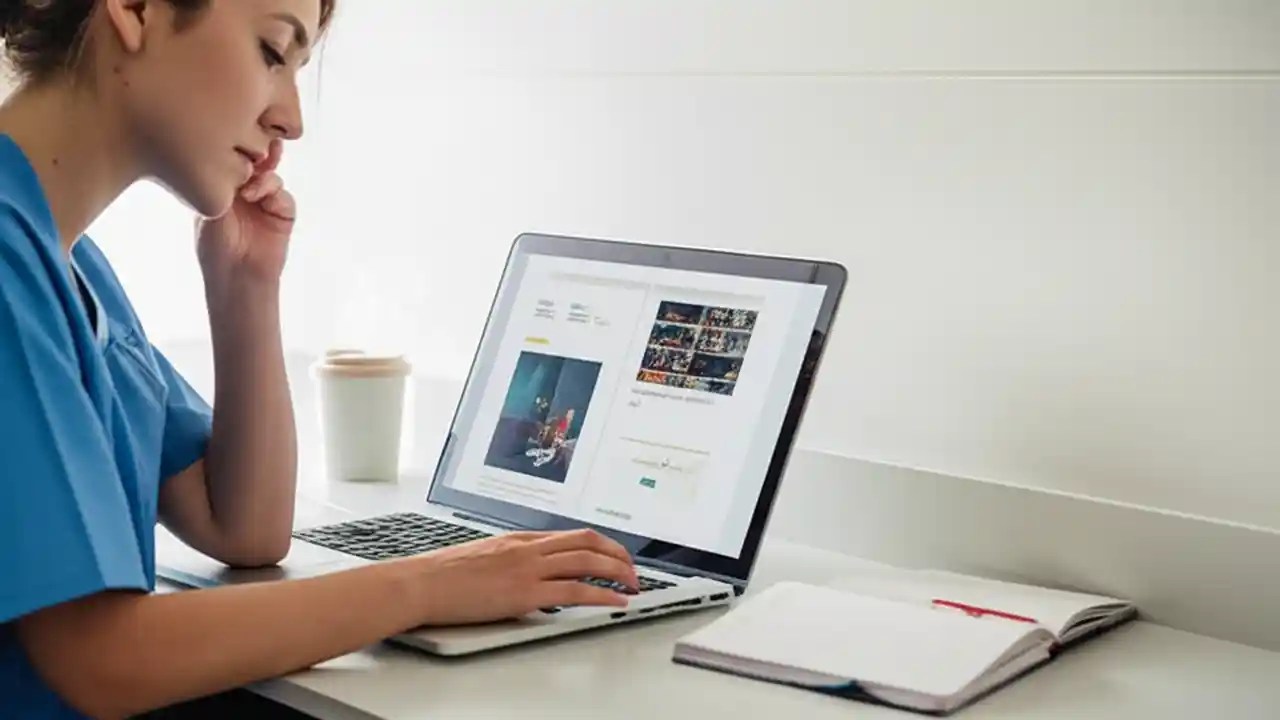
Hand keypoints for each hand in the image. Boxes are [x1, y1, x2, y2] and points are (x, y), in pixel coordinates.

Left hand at [196, 139, 295, 283]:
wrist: (237, 276)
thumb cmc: (215, 248)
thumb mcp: (209, 211)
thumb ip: (221, 186)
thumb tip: (233, 162)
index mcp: (224, 188)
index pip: (232, 161)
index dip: (236, 150)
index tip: (234, 143)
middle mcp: (245, 192)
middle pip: (256, 163)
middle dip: (259, 154)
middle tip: (258, 150)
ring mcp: (265, 202)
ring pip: (271, 176)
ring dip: (264, 177)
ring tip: (252, 188)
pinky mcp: (282, 214)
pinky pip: (284, 196)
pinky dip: (276, 194)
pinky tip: (263, 201)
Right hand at [408, 529, 639, 625]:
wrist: (422, 583)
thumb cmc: (444, 574)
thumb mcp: (485, 555)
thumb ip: (511, 560)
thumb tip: (528, 572)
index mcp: (519, 539)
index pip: (571, 535)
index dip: (600, 544)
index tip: (613, 555)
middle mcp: (528, 548)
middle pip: (587, 542)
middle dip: (617, 554)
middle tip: (632, 569)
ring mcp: (528, 569)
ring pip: (587, 561)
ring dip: (617, 572)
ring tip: (633, 584)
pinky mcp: (525, 593)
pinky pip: (574, 591)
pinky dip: (602, 595)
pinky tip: (615, 601)